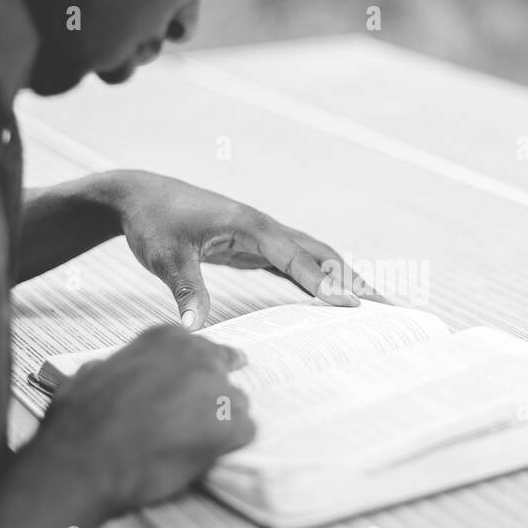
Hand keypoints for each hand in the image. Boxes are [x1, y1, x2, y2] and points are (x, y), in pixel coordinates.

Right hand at [40, 326, 253, 512]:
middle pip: (222, 375)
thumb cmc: (80, 421)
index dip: (199, 369)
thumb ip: (114, 367)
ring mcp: (218, 391)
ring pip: (236, 404)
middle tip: (197, 417)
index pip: (201, 348)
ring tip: (192, 443)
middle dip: (210, 395)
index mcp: (166, 340)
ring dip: (219, 421)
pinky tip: (204, 456)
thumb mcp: (90, 375)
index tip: (203, 379)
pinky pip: (243, 433)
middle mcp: (198, 358)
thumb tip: (109, 370)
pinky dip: (227, 446)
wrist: (85, 461)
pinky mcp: (230, 427)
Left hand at [111, 172, 383, 328]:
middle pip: (322, 256)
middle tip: (388, 308)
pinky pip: (298, 267)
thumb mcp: (165, 258)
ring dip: (346, 281)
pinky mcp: (257, 248)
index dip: (323, 283)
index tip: (352, 306)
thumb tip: (194, 330)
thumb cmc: (154, 222)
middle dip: (355, 281)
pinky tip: (335, 304)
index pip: (296, 258)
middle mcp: (266, 228)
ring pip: (316, 259)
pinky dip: (320, 283)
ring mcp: (264, 238)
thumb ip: (185, 290)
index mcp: (251, 225)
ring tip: (376, 307)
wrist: (140, 196)